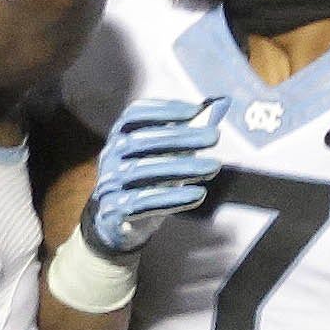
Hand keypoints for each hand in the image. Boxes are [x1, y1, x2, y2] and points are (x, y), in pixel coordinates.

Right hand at [79, 96, 225, 258]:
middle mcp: (110, 158)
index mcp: (120, 138)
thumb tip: (220, 105)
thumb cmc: (148, 182)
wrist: (116, 223)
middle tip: (214, 136)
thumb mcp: (165, 156)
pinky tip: (198, 194)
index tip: (195, 111)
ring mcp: (109, 185)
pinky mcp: (113, 212)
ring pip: (141, 171)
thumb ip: (186, 133)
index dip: (162, 110)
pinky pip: (141, 203)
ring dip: (181, 167)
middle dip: (179, 137)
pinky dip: (171, 199)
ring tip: (214, 166)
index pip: (134, 116)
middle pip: (139, 141)